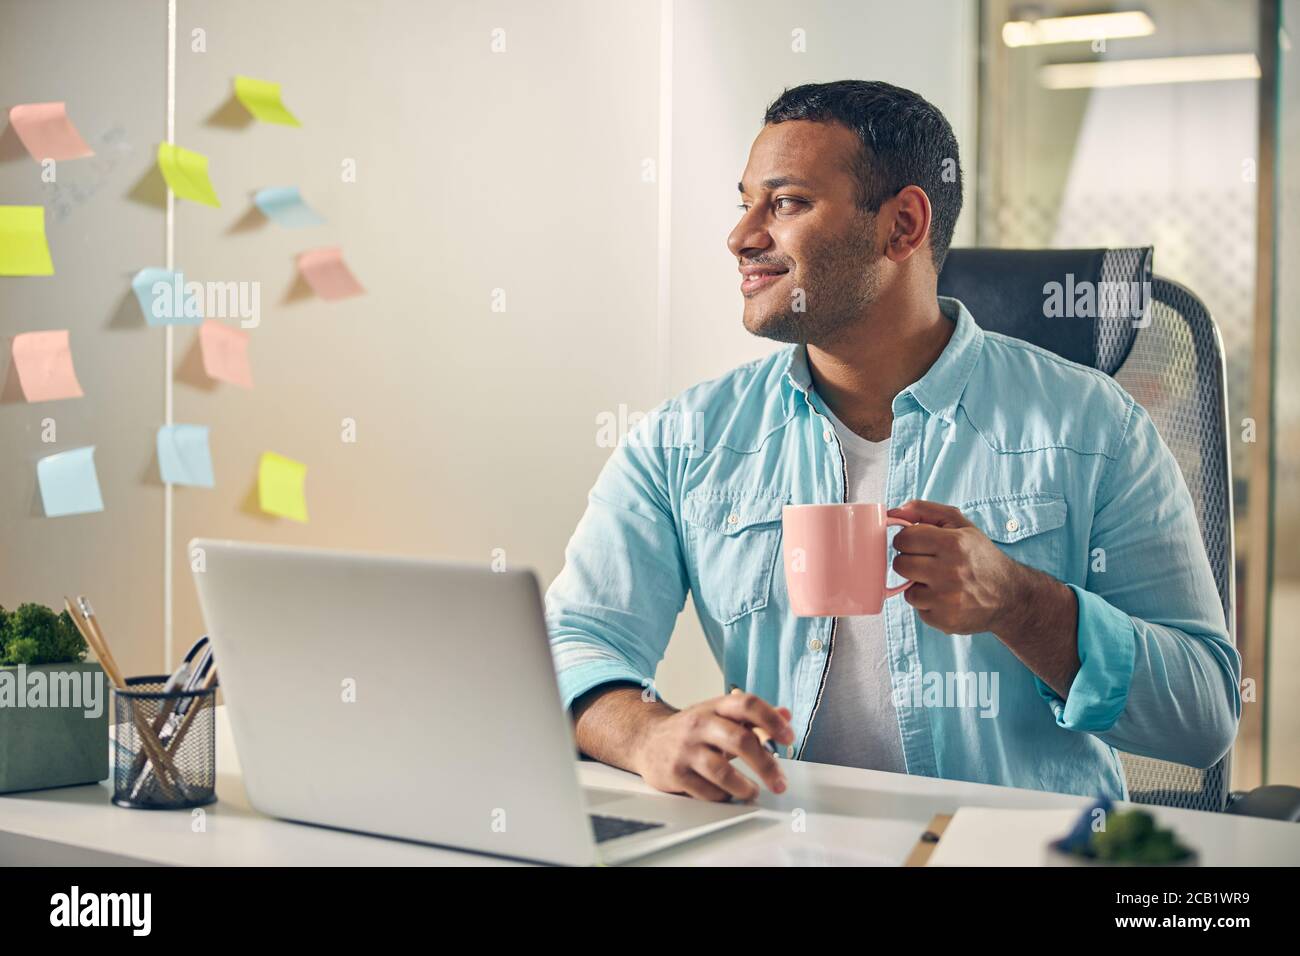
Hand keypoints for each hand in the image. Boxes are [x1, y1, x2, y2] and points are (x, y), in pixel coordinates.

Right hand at [632, 692, 792, 800]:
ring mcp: (686, 749)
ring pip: (722, 772)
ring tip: (753, 792)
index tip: (789, 737)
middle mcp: (699, 724)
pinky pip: (707, 791)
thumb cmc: (692, 730)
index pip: (747, 704)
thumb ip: (754, 718)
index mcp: (715, 707)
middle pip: (740, 741)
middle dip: (766, 765)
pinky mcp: (675, 774)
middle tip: (780, 782)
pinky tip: (727, 794)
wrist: (646, 739)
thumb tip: (787, 715)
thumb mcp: (720, 716)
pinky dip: (723, 796)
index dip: (771, 719)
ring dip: (745, 787)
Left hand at [887, 499, 1025, 635]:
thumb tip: (893, 512)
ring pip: (907, 590)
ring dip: (919, 586)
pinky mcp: (945, 620)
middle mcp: (950, 572)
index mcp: (954, 544)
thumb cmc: (980, 556)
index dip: (907, 540)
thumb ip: (925, 511)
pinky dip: (928, 604)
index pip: (904, 539)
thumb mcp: (960, 525)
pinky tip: (947, 598)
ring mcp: (947, 599)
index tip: (916, 544)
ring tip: (941, 582)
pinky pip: (919, 610)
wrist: (1009, 596)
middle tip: (928, 563)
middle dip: (910, 562)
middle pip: (900, 564)